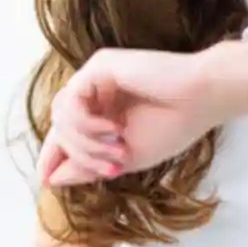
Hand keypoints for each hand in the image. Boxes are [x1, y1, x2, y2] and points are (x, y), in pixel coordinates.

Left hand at [38, 42, 247, 188]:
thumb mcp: (125, 158)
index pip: (65, 133)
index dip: (52, 156)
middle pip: (60, 126)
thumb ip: (87, 166)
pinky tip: (113, 130)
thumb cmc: (175, 126)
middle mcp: (96, 91)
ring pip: (62, 115)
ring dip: (85, 142)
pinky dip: (87, 124)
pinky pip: (72, 100)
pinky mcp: (100, 65)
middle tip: (110, 169)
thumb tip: (51, 179)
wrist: (202, 98)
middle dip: (80, 154)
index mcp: (103, 111)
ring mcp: (96, 76)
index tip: (45, 181)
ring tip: (115, 150)